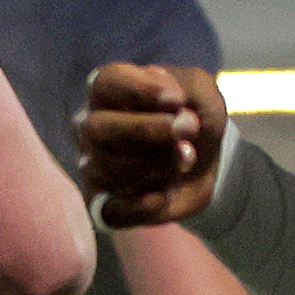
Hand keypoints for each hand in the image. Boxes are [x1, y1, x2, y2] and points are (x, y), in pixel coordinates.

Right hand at [78, 63, 227, 227]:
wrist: (203, 161)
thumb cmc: (193, 117)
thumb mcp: (201, 90)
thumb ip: (188, 86)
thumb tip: (172, 107)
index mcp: (108, 92)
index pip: (104, 83)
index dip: (137, 89)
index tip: (176, 100)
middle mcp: (91, 129)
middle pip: (96, 129)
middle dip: (145, 130)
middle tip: (188, 130)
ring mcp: (93, 168)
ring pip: (106, 170)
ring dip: (156, 165)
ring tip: (187, 159)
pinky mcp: (104, 205)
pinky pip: (111, 211)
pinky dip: (143, 205)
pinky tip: (164, 194)